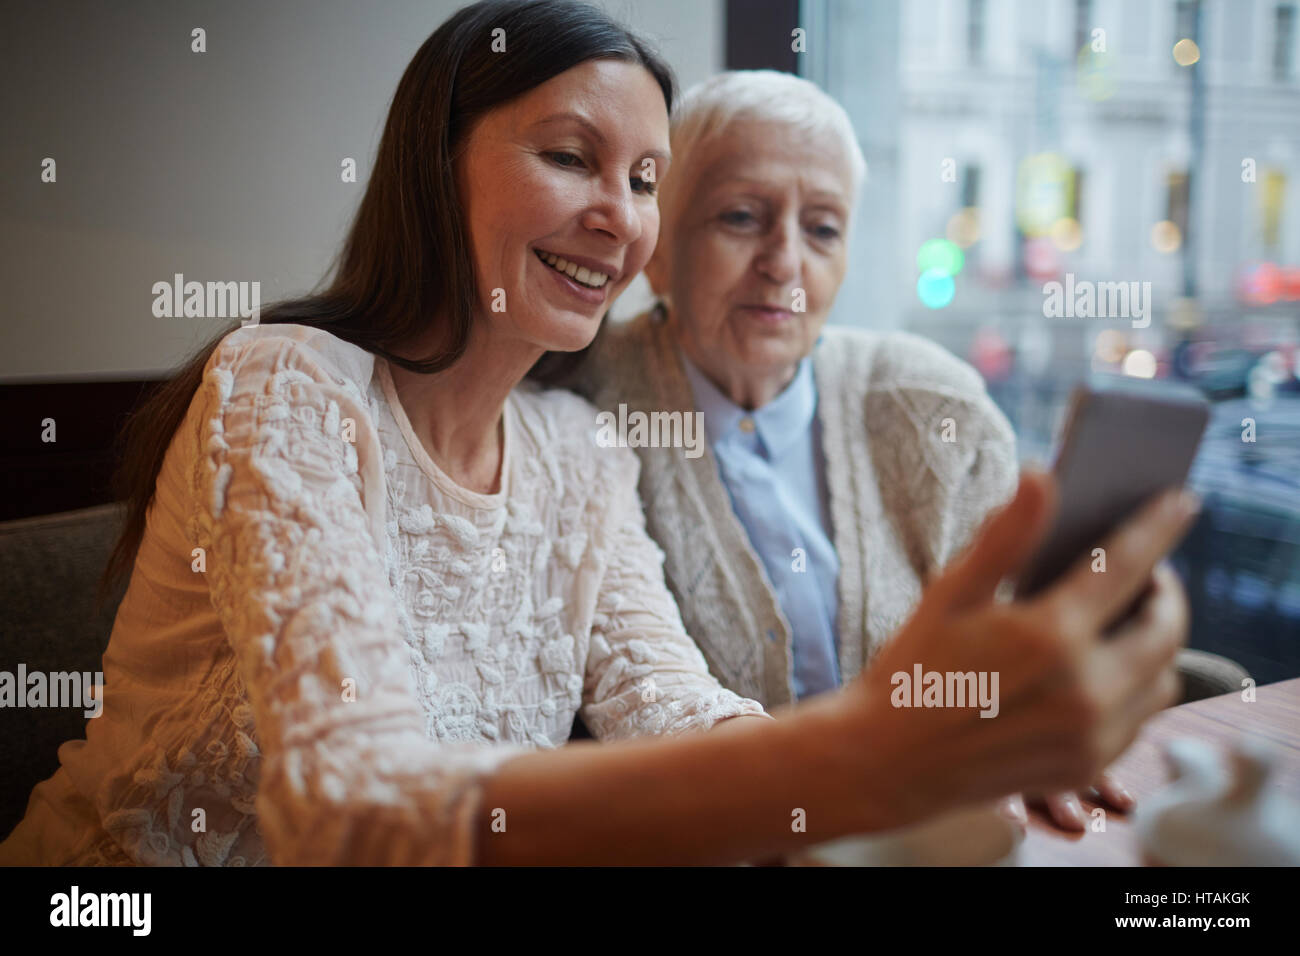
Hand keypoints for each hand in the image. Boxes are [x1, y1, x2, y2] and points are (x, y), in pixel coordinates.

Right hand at [841, 470, 1196, 831]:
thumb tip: (1042, 474)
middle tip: (1148, 572)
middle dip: (1166, 592)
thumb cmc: (914, 668)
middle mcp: (1083, 691)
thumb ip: (1006, 535)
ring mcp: (1089, 736)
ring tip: (1130, 618)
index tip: (1180, 501)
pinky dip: (1136, 685)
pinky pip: (1138, 718)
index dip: (1158, 528)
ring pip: (1161, 678)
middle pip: (1164, 628)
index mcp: (1049, 636)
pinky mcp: (1086, 767)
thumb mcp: (950, 593)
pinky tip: (1105, 667)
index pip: (1127, 567)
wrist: (888, 761)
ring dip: (1157, 642)